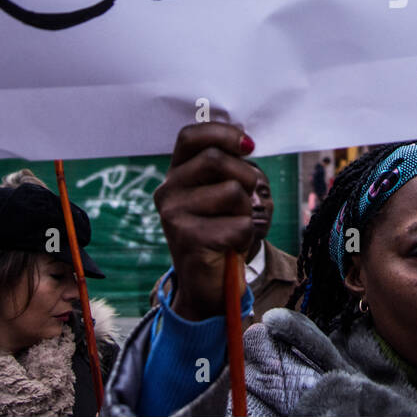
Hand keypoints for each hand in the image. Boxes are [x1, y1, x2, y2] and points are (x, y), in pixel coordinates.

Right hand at [154, 122, 255, 321]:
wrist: (208, 284)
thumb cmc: (222, 230)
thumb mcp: (222, 192)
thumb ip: (227, 166)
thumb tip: (245, 140)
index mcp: (176, 174)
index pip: (190, 136)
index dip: (222, 133)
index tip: (248, 145)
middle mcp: (168, 191)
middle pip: (216, 160)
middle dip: (246, 176)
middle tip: (246, 198)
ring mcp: (175, 216)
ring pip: (233, 191)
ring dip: (247, 209)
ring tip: (233, 226)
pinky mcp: (189, 240)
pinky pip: (240, 223)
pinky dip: (246, 234)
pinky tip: (230, 245)